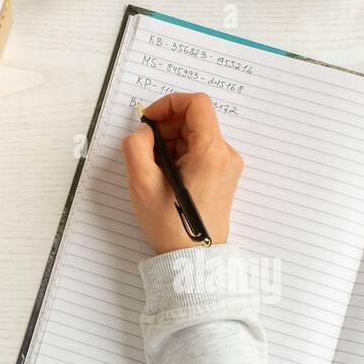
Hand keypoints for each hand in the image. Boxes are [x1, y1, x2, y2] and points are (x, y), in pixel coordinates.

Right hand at [121, 93, 242, 253]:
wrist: (193, 259)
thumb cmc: (170, 225)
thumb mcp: (142, 183)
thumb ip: (136, 146)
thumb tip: (145, 132)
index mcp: (211, 152)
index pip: (196, 103)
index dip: (169, 103)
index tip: (149, 121)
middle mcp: (226, 155)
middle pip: (195, 119)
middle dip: (166, 128)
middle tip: (146, 151)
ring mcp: (227, 166)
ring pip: (195, 135)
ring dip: (171, 143)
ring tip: (156, 170)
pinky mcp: (223, 175)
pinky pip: (200, 151)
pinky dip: (180, 154)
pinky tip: (167, 177)